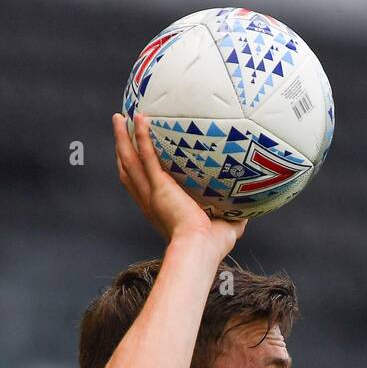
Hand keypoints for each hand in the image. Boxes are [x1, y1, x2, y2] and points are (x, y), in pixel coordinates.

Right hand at [113, 113, 247, 254]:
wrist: (200, 249)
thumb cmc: (211, 247)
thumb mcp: (224, 228)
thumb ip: (233, 217)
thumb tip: (248, 210)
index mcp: (159, 210)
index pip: (141, 187)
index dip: (135, 171)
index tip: (134, 157)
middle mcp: (149, 201)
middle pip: (128, 169)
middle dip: (122, 148)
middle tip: (119, 128)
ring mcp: (152, 193)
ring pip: (130, 160)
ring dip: (122, 138)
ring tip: (118, 117)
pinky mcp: (159, 187)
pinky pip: (147, 156)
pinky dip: (140, 137)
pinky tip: (139, 118)